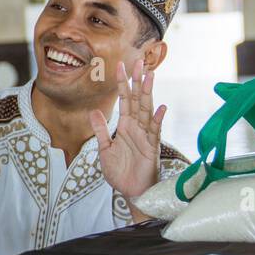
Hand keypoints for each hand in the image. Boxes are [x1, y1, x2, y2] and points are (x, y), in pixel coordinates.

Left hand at [91, 59, 166, 200]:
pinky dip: (157, 120)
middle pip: (137, 100)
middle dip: (137, 81)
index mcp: (125, 126)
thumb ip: (100, 130)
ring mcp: (145, 136)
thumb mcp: (105, 149)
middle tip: (138, 62)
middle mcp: (137, 127)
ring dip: (148, 93)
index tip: (120, 66)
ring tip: (150, 76)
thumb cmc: (120, 172)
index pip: (124, 100)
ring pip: (147, 110)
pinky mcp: (152, 148)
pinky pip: (155, 132)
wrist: (130, 192)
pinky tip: (161, 107)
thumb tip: (93, 111)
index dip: (122, 84)